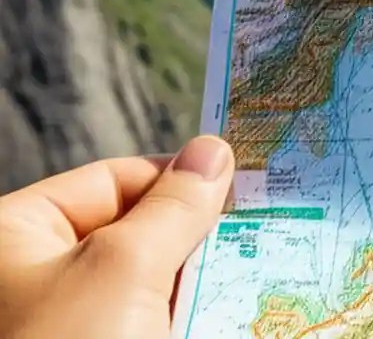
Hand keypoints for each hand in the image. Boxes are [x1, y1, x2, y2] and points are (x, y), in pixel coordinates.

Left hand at [0, 136, 234, 338]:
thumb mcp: (125, 267)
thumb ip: (173, 206)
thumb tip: (212, 151)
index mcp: (17, 234)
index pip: (113, 180)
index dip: (177, 181)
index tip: (235, 191)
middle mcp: (39, 274)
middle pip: (137, 231)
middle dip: (193, 238)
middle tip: (251, 238)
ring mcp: (68, 319)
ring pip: (150, 282)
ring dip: (197, 284)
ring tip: (245, 280)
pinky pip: (152, 321)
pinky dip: (186, 319)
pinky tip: (223, 313)